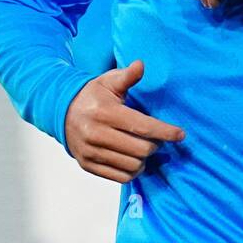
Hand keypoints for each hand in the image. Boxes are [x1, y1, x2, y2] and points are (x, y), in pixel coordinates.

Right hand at [63, 59, 185, 181]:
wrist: (61, 112)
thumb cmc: (92, 96)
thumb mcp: (108, 81)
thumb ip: (127, 76)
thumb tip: (141, 65)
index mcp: (104, 112)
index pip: (142, 126)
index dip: (165, 132)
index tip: (180, 134)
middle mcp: (96, 134)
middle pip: (140, 149)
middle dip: (155, 145)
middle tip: (157, 139)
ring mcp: (91, 152)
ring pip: (132, 166)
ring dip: (145, 159)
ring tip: (145, 149)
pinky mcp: (88, 165)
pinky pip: (119, 177)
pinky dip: (132, 172)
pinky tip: (134, 160)